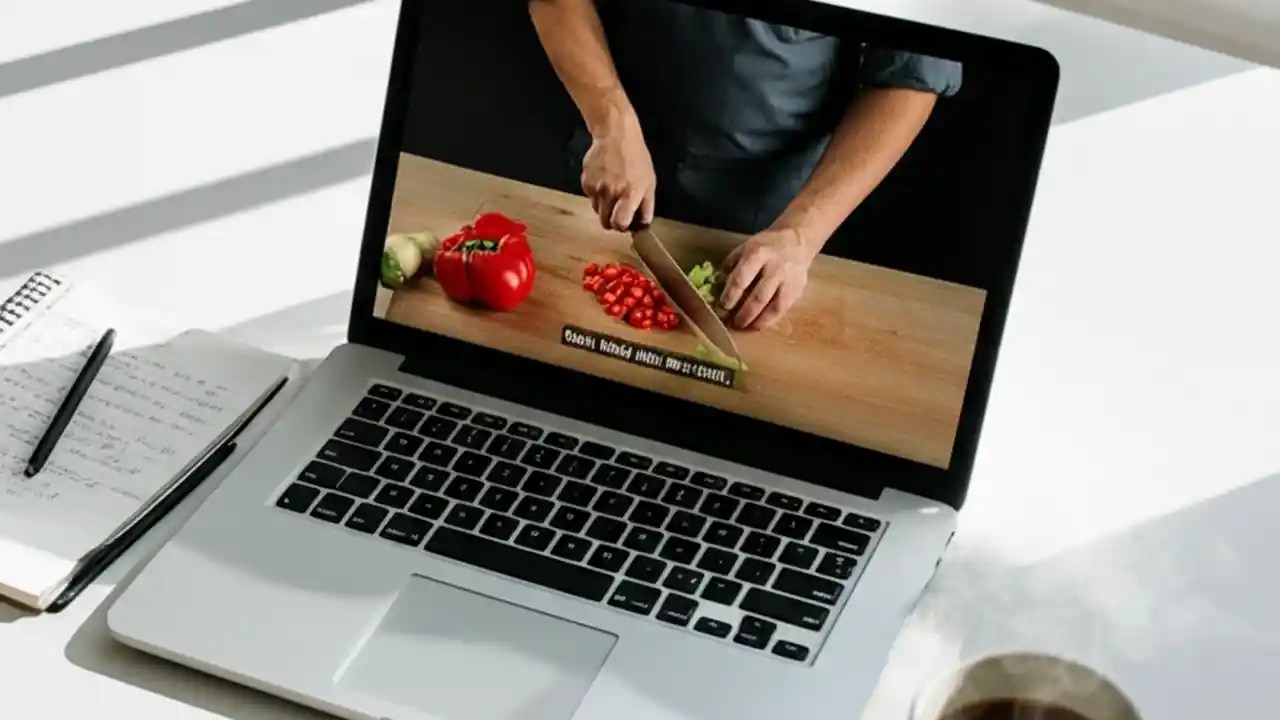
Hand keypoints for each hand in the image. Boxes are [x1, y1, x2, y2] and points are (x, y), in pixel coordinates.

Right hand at [581, 114, 655, 231]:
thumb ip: (646, 206)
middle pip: (605, 222)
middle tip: (618, 209)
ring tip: (612, 188)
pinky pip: (590, 197)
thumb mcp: (649, 182)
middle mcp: (611, 193)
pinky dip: (596, 193)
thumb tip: (643, 225)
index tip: (624, 223)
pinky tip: (604, 179)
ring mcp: (596, 187)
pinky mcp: (585, 182)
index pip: (619, 223)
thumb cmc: (636, 158)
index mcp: (629, 194)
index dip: (621, 226)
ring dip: (604, 206)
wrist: (615, 135)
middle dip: (611, 220)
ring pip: (597, 210)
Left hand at [719, 228, 814, 330]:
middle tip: (733, 322)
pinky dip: (770, 320)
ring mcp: (788, 281)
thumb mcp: (745, 247)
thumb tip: (718, 283)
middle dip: (744, 313)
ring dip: (757, 320)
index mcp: (757, 254)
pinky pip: (783, 309)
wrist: (796, 240)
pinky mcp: (797, 290)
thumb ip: (732, 264)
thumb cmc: (766, 246)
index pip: (741, 279)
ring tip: (745, 326)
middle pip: (758, 296)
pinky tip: (759, 324)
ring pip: (773, 306)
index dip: (730, 295)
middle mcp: (774, 268)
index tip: (722, 306)